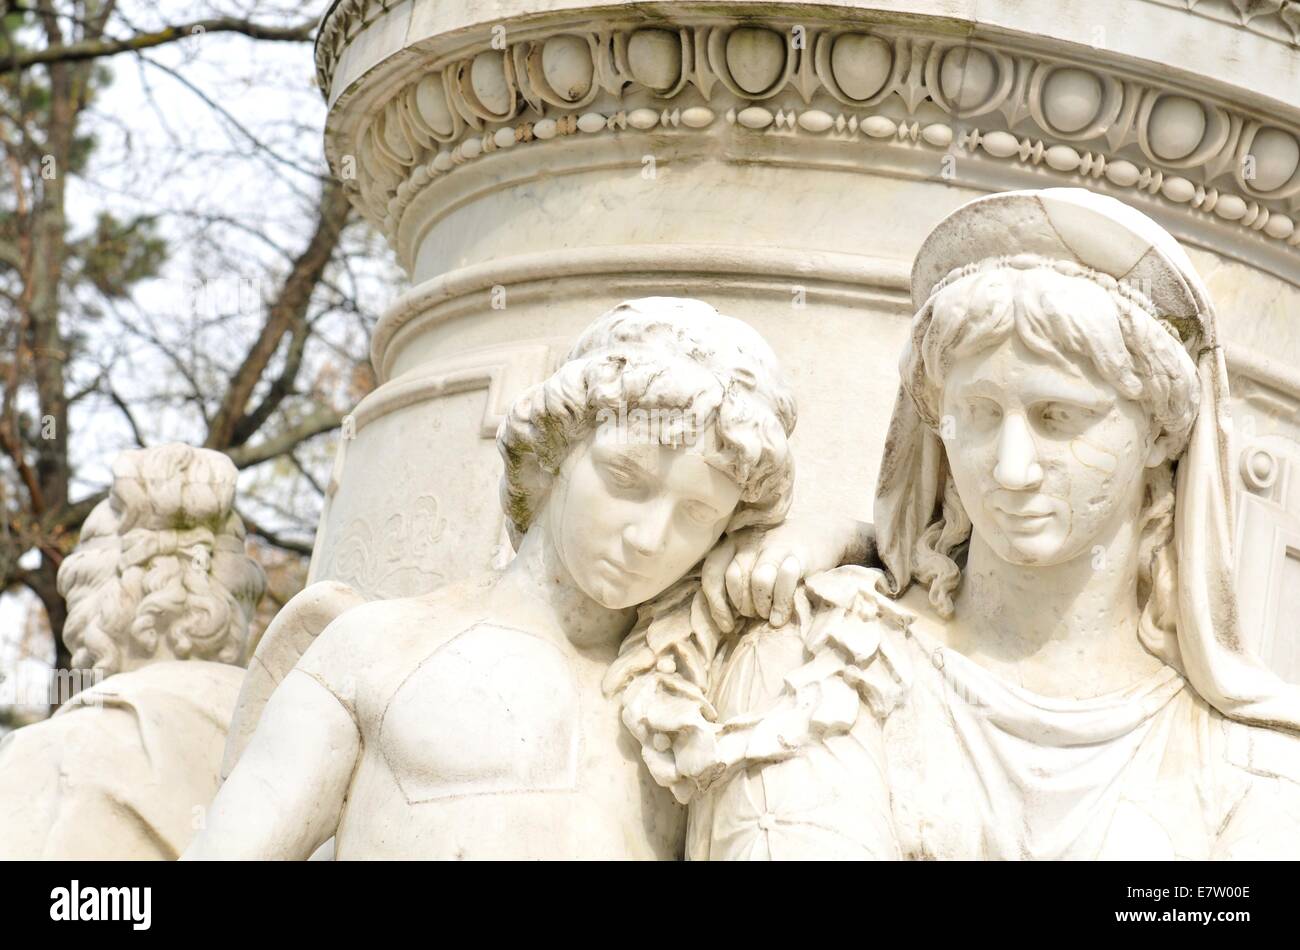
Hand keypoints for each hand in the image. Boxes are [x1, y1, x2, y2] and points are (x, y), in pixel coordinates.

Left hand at [703, 515, 868, 629]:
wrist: (825, 535)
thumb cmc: (781, 558)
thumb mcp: (753, 561)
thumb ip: (736, 579)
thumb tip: (722, 619)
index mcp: (733, 543)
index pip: (713, 573)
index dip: (717, 604)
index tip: (727, 625)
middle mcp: (750, 540)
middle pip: (733, 579)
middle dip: (742, 605)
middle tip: (755, 615)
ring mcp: (775, 544)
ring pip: (758, 581)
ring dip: (761, 605)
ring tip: (768, 615)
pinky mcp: (798, 553)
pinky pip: (784, 580)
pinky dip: (781, 604)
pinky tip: (780, 617)